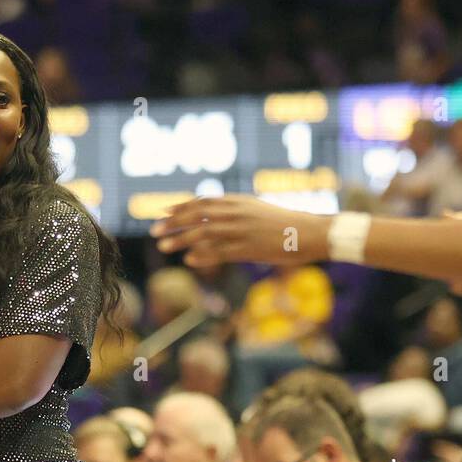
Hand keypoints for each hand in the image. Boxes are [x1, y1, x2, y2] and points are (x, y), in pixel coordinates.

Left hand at [151, 196, 328, 266]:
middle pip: (196, 217)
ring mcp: (240, 231)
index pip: (201, 202)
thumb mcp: (255, 209)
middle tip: (155, 231)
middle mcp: (235, 213)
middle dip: (173, 223)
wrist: (306, 231)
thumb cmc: (282, 222)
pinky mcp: (248, 249)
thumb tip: (214, 217)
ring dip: (181, 240)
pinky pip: (219, 253)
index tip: (163, 213)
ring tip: (164, 247)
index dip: (180, 207)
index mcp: (237, 201)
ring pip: (203, 235)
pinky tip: (189, 260)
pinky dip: (202, 256)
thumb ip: (234, 211)